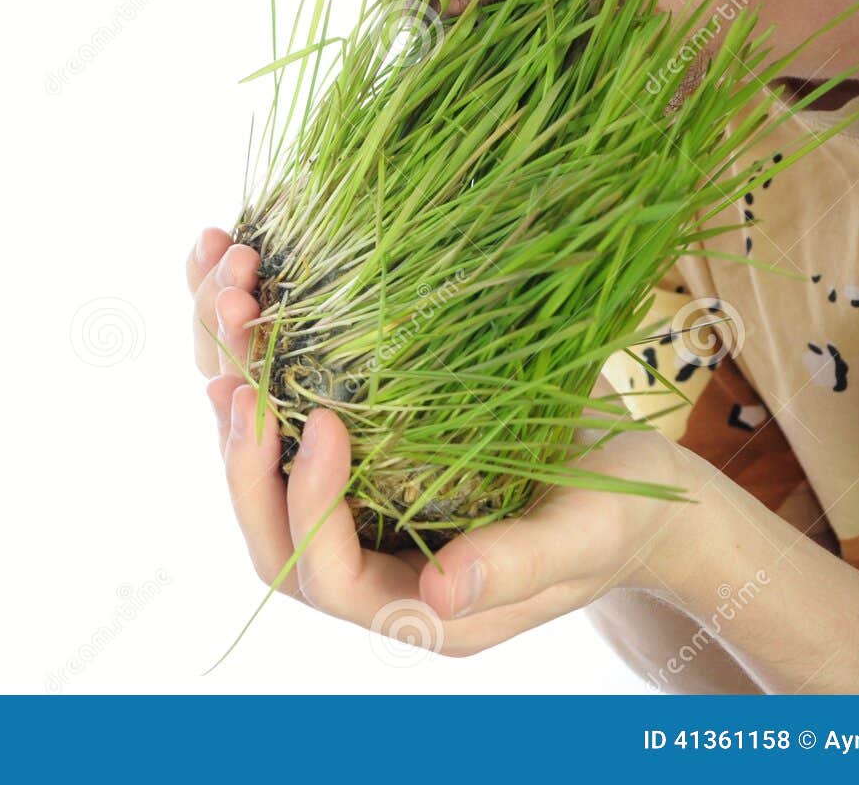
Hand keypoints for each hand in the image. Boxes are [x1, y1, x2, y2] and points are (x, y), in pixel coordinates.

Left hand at [186, 226, 712, 651]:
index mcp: (408, 600)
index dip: (313, 503)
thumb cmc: (619, 518)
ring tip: (233, 283)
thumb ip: (518, 568)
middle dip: (241, 433)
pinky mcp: (349, 436)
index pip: (325, 572)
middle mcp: (360, 551)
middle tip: (247, 340)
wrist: (630, 479)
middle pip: (266, 512)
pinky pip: (274, 395)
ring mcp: (345, 492)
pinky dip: (245, 333)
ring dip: (229, 365)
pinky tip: (230, 257)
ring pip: (256, 447)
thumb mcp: (586, 537)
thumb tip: (441, 597)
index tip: (328, 420)